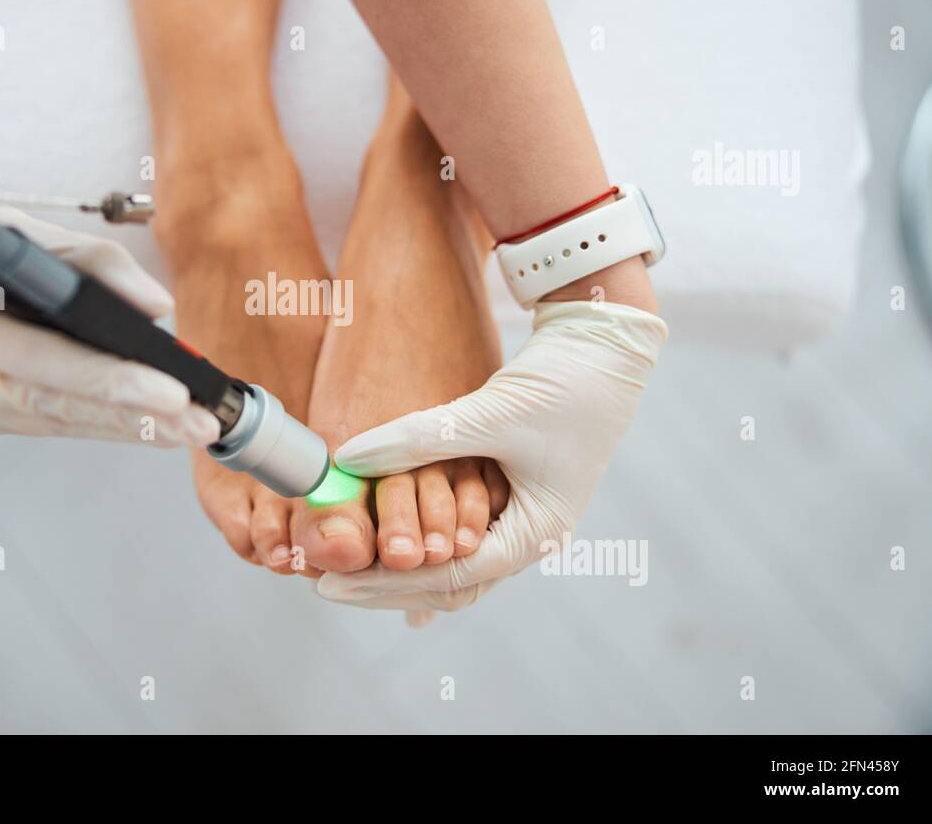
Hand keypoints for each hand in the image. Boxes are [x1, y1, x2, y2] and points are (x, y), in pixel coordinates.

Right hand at [0, 198, 220, 446]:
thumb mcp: (23, 229)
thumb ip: (94, 263)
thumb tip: (158, 307)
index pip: (41, 359)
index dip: (107, 380)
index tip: (172, 394)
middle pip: (58, 404)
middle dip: (137, 417)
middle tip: (202, 425)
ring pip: (56, 421)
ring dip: (127, 425)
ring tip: (190, 428)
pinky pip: (44, 422)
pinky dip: (96, 420)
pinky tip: (146, 423)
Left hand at [317, 299, 667, 612]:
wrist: (603, 344)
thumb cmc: (561, 382)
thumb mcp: (487, 413)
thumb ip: (417, 439)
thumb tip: (346, 459)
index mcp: (536, 533)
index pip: (451, 576)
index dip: (388, 582)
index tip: (334, 584)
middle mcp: (530, 537)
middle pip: (451, 584)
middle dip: (389, 585)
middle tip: (329, 586)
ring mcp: (520, 518)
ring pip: (454, 565)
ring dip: (403, 569)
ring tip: (348, 572)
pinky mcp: (508, 494)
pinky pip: (457, 534)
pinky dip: (420, 541)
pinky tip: (385, 552)